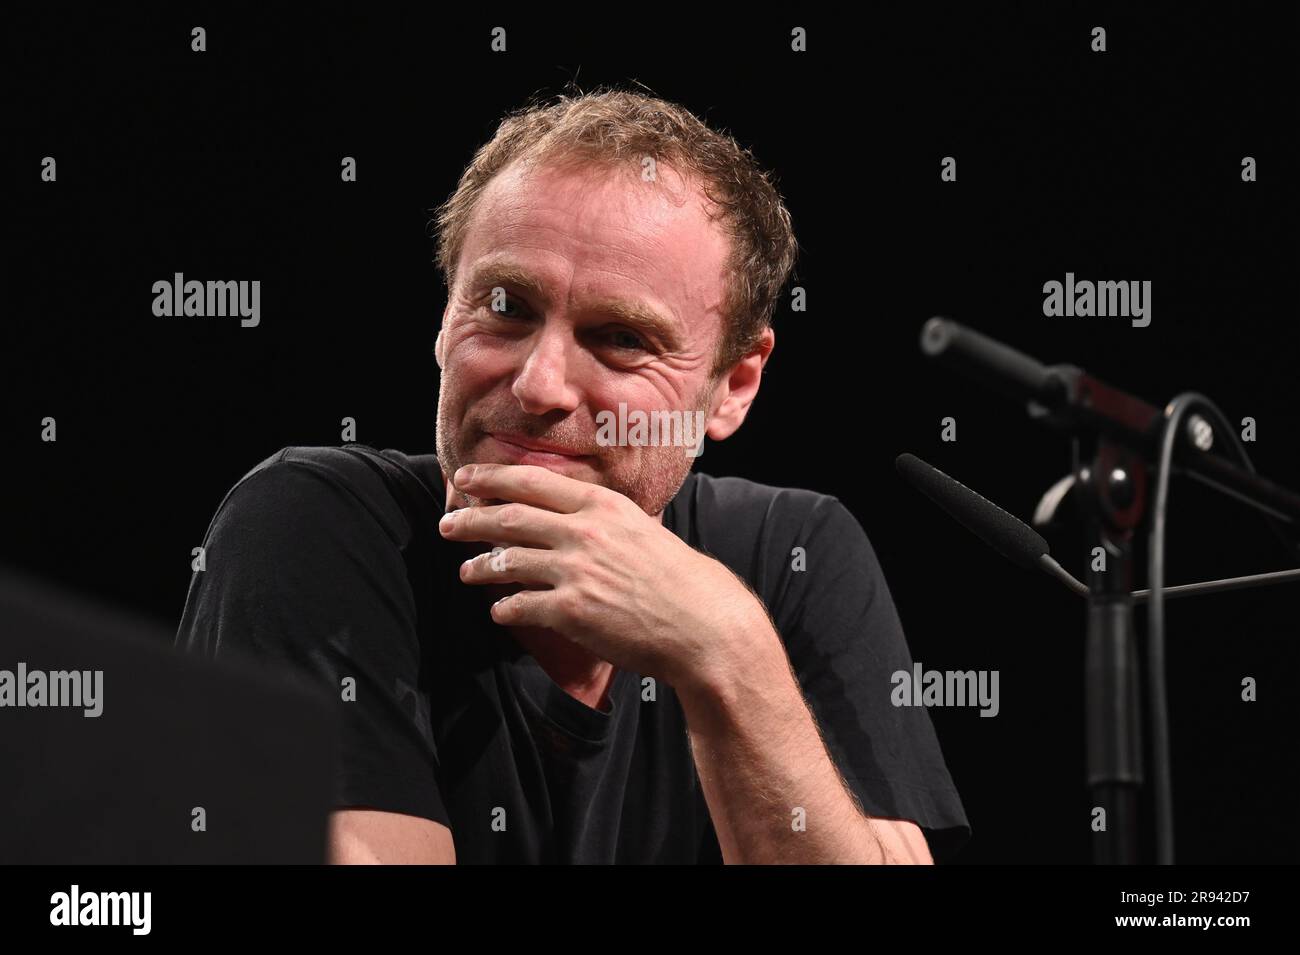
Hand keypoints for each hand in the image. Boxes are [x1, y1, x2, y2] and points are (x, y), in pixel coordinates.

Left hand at [438, 463, 768, 691]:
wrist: (702, 623)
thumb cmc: (677, 579)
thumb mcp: (640, 530)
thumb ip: (600, 520)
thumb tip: (563, 519)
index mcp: (602, 505)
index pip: (532, 482)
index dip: (492, 479)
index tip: (467, 478)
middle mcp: (584, 532)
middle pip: (508, 518)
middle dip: (469, 519)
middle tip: (447, 523)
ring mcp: (575, 571)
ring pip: (506, 562)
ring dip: (479, 567)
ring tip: (466, 571)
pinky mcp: (570, 611)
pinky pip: (519, 605)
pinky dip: (504, 608)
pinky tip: (501, 611)